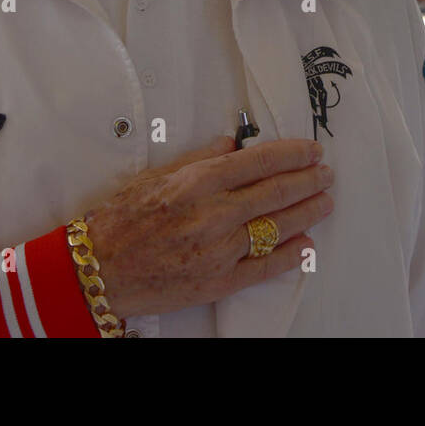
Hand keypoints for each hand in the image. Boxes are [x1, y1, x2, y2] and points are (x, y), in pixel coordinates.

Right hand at [86, 136, 333, 318]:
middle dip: (308, 180)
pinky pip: (264, 267)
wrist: (98, 269)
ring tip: (325, 201)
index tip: (312, 150)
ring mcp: (218, 251)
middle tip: (327, 174)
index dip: (293, 154)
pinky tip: (306, 243)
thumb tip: (235, 143)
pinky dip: (290, 254)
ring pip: (276, 227)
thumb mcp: (157, 175)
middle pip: (276, 192)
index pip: (260, 161)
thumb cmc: (121, 220)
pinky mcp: (218, 282)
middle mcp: (213, 214)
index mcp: (198, 182)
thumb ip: (199, 157)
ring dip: (307, 212)